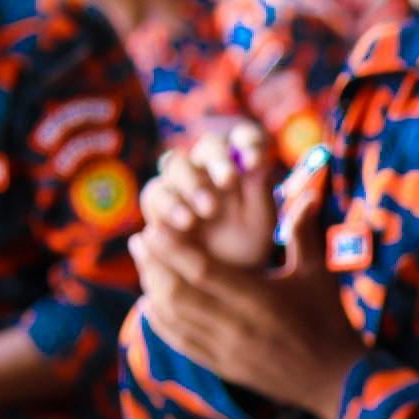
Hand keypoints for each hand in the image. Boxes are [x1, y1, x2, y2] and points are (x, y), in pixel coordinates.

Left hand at [128, 195, 363, 418]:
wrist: (335, 379)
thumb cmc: (329, 320)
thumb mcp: (318, 275)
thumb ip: (304, 233)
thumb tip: (305, 193)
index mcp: (261, 300)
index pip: (203, 271)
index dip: (173, 248)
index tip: (154, 226)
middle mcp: (237, 327)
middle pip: (177, 294)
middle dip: (152, 264)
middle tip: (139, 239)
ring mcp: (226, 350)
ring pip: (172, 318)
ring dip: (151, 289)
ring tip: (143, 264)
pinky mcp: (221, 366)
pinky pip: (179, 341)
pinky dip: (159, 321)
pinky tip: (151, 301)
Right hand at [138, 126, 278, 269]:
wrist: (220, 280)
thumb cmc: (248, 247)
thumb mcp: (261, 223)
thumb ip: (261, 192)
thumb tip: (258, 161)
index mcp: (243, 166)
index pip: (244, 137)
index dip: (248, 141)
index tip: (255, 160)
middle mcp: (210, 167)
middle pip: (209, 145)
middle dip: (219, 160)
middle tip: (229, 180)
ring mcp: (181, 182)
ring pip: (177, 164)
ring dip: (193, 183)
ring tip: (208, 210)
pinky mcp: (158, 202)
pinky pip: (157, 192)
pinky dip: (171, 205)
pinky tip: (187, 222)